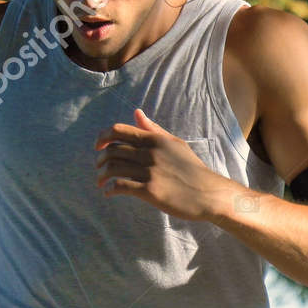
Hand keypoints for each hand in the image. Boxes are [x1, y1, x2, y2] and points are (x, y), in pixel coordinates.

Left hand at [94, 108, 230, 221]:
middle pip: (112, 151)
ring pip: (113, 168)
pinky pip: (120, 186)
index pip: (119, 131)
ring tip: (102, 182)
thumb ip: (153, 130)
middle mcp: (150, 153)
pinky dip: (110, 189)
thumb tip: (136, 113)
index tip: (98, 147)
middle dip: (101, 160)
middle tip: (99, 168)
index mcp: (155, 140)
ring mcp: (150, 172)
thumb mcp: (175, 144)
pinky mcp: (151, 191)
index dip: (102, 137)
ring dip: (102, 176)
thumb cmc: (193, 169)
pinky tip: (109, 193)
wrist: (210, 194)